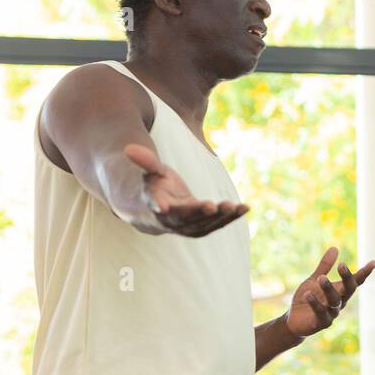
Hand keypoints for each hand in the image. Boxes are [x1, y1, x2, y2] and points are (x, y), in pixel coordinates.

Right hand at [123, 142, 248, 236]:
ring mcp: (187, 227)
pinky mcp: (201, 226)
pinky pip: (216, 224)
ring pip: (204, 225)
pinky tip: (245, 208)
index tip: (162, 206)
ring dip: (221, 218)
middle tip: (213, 206)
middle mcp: (171, 221)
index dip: (158, 205)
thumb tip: (129, 148)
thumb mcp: (149, 170)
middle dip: (199, 213)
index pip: (156, 207)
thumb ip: (145, 161)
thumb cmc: (152, 185)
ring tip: (236, 207)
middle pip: (185, 219)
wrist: (156, 209)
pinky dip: (230, 218)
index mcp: (155, 206)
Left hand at [285, 246, 374, 338]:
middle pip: (349, 290)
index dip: (365, 273)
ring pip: (335, 300)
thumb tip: (335, 248)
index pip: (356, 282)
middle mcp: (340, 302)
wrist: (294, 320)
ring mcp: (332, 313)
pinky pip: (320, 312)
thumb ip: (324, 266)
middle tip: (342, 265)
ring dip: (328, 288)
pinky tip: (307, 294)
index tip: (374, 262)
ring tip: (321, 278)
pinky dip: (314, 303)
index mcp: (340, 291)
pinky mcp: (322, 322)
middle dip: (347, 278)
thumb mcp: (314, 280)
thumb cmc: (307, 298)